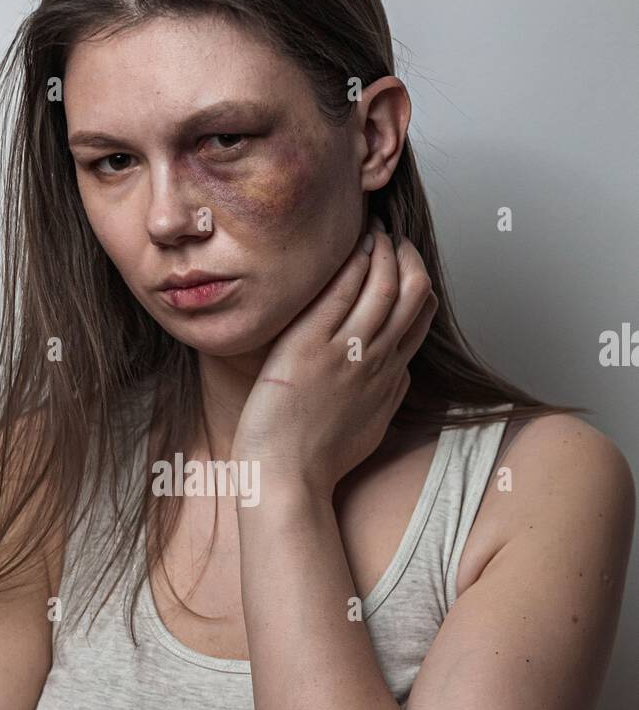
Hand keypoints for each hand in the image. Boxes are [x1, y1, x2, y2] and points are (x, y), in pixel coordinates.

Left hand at [230, 217, 437, 499]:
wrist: (288, 478)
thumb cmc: (317, 460)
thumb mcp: (370, 428)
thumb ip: (387, 397)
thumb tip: (398, 378)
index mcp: (390, 379)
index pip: (421, 319)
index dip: (419, 285)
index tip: (406, 267)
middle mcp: (378, 360)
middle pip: (414, 294)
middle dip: (409, 258)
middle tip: (393, 238)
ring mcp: (348, 351)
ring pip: (386, 284)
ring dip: (384, 249)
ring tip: (372, 230)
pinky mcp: (313, 345)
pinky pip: (344, 290)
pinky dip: (354, 260)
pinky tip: (352, 243)